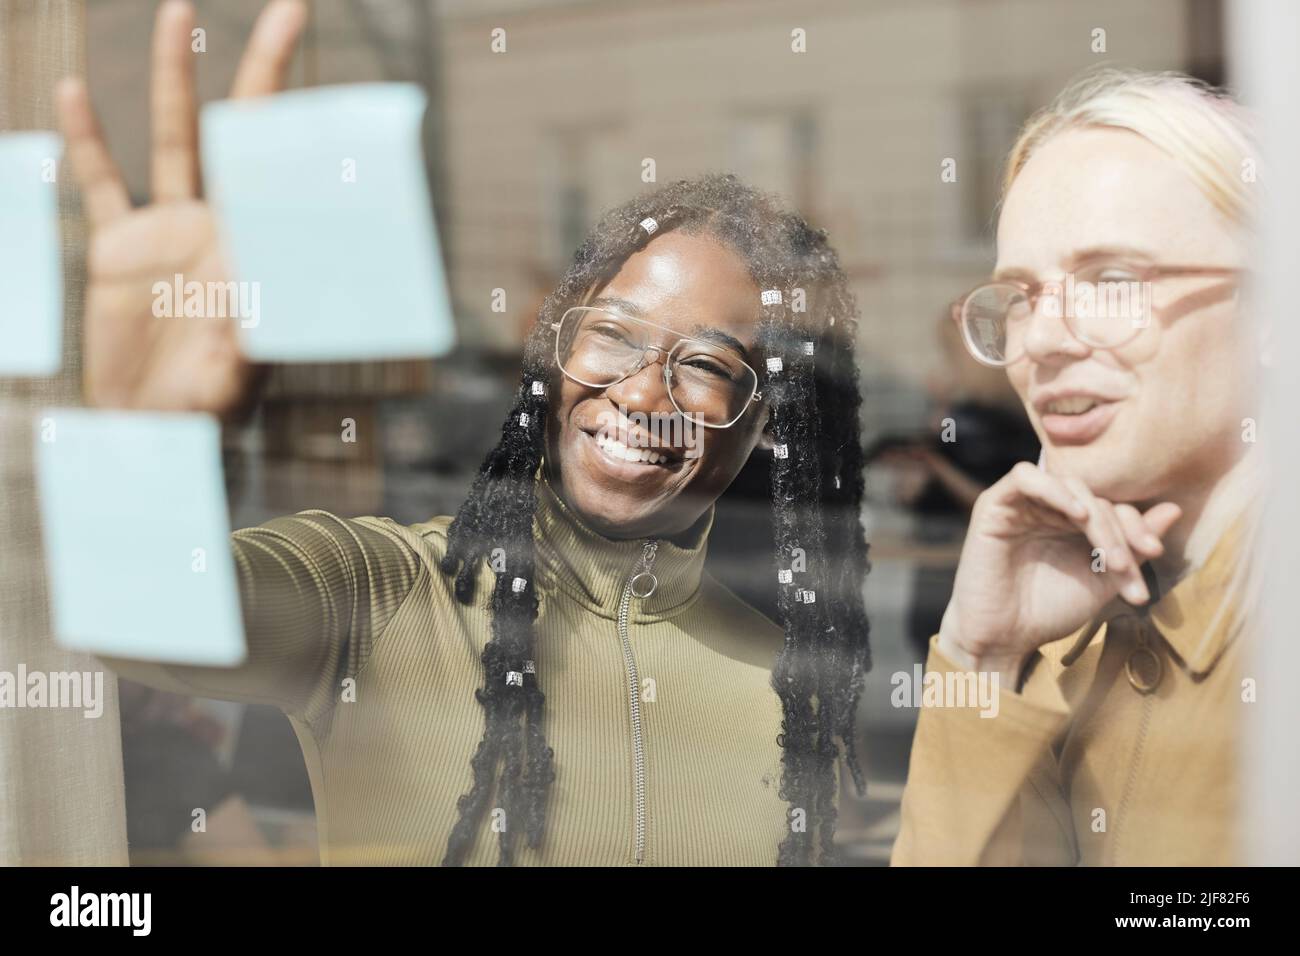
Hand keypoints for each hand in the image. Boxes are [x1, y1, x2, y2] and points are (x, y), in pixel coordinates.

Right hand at [56, 0, 307, 415]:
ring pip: (173, 137)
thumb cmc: (204, 412)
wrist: (146, 430)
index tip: (334, 82)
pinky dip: (86, 139)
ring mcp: (167, 230)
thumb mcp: (232, 379)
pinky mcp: (117, 246)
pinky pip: (99, 181)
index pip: (287, 176)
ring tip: (176, 10)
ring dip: (173, 77)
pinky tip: (73, 91)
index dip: (307, 129)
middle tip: (291, 6)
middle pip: (241, 133)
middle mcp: (219, 227)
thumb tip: (255, 294)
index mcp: (258, 253)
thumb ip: (245, 338)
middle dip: (263, 71)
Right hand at [938, 461, 1181, 683]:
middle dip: (1118, 531)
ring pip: (1067, 485)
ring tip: (1108, 553)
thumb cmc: (1049, 612)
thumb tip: (1174, 509)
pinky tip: (1077, 514)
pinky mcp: (994, 505)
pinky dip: (1054, 489)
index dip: (1137, 527)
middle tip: (1125, 567)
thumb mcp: (1102, 580)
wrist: (1005, 638)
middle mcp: (1047, 509)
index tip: (1154, 556)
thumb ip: (1134, 548)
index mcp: (1072, 523)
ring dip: (1095, 515)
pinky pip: (1024, 477)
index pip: (1112, 509)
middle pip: (1094, 498)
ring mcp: (1021, 505)